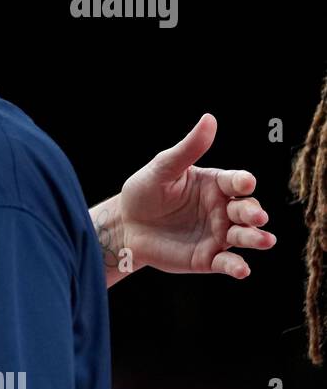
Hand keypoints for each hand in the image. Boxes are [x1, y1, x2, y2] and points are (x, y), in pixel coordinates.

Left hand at [109, 113, 275, 277]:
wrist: (125, 225)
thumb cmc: (144, 192)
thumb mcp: (163, 168)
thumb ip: (187, 149)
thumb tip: (209, 119)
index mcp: (215, 185)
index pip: (237, 182)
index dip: (243, 183)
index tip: (244, 184)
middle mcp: (223, 209)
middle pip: (247, 210)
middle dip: (254, 213)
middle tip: (255, 216)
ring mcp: (218, 234)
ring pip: (245, 236)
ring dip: (256, 238)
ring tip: (264, 240)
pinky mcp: (208, 258)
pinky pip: (228, 262)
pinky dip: (237, 267)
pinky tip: (241, 269)